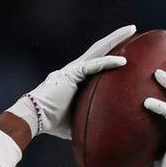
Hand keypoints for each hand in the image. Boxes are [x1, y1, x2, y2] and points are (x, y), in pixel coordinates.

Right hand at [14, 25, 135, 139]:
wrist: (33, 117)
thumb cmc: (51, 122)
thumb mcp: (75, 121)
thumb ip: (86, 121)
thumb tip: (98, 137)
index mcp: (76, 78)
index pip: (97, 63)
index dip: (110, 55)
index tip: (126, 52)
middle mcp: (76, 69)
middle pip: (100, 49)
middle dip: (116, 38)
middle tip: (132, 29)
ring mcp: (74, 69)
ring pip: (98, 49)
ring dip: (115, 39)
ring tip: (131, 30)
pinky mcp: (72, 73)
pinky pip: (93, 65)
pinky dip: (107, 63)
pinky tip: (122, 61)